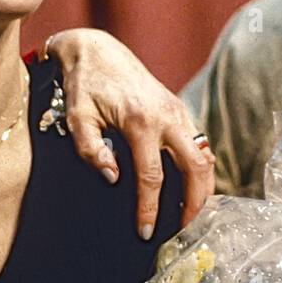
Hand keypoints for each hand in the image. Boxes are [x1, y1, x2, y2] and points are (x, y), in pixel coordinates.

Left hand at [45, 29, 214, 237]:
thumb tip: (113, 177)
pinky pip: (199, 144)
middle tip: (185, 231)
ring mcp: (177, 111)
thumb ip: (91, 149)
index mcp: (140, 121)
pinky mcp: (179, 110)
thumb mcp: (77, 117)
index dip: (150, 208)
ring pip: (204, 157)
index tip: (146, 232)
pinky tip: (191, 188)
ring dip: (203, 188)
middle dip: (195, 203)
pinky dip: (200, 169)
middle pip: (195, 168)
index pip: (153, 176)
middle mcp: (167, 116)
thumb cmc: (85, 85)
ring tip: (193, 215)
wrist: (98, 50)